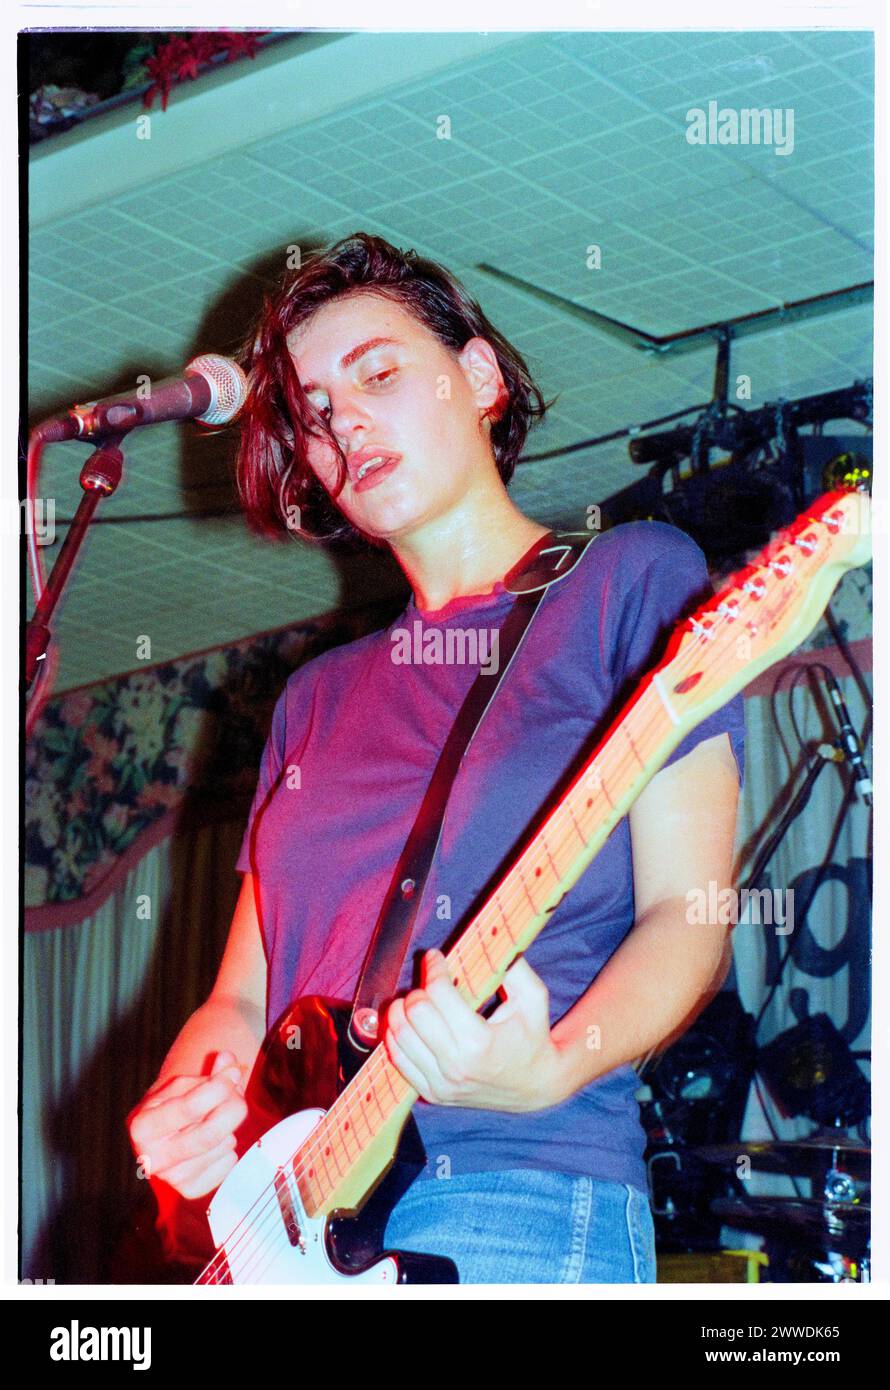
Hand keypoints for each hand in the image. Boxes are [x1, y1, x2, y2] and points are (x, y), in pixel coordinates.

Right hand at [127, 1051, 249, 1200]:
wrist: (165, 1136)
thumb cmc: (175, 1104)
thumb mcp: (184, 1085)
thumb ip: (209, 1072)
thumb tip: (229, 1061)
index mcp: (142, 1127)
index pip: (189, 1107)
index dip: (218, 1086)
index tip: (232, 1072)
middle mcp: (152, 1158)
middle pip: (209, 1134)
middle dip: (233, 1107)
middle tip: (238, 1092)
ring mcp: (171, 1178)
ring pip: (223, 1146)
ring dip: (230, 1126)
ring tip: (216, 1118)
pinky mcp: (191, 1190)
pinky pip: (229, 1163)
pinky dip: (230, 1147)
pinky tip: (216, 1142)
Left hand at [383, 950, 567, 1111]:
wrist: (536, 1088)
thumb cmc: (533, 1037)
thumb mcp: (533, 998)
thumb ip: (513, 966)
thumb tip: (491, 938)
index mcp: (480, 1043)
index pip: (438, 994)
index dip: (434, 968)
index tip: (436, 957)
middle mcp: (455, 1067)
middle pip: (414, 1013)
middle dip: (419, 989)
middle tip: (431, 982)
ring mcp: (440, 1084)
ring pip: (398, 1036)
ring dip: (402, 1010)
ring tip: (418, 999)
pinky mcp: (431, 1094)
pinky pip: (397, 1059)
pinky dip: (397, 1035)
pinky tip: (410, 1021)